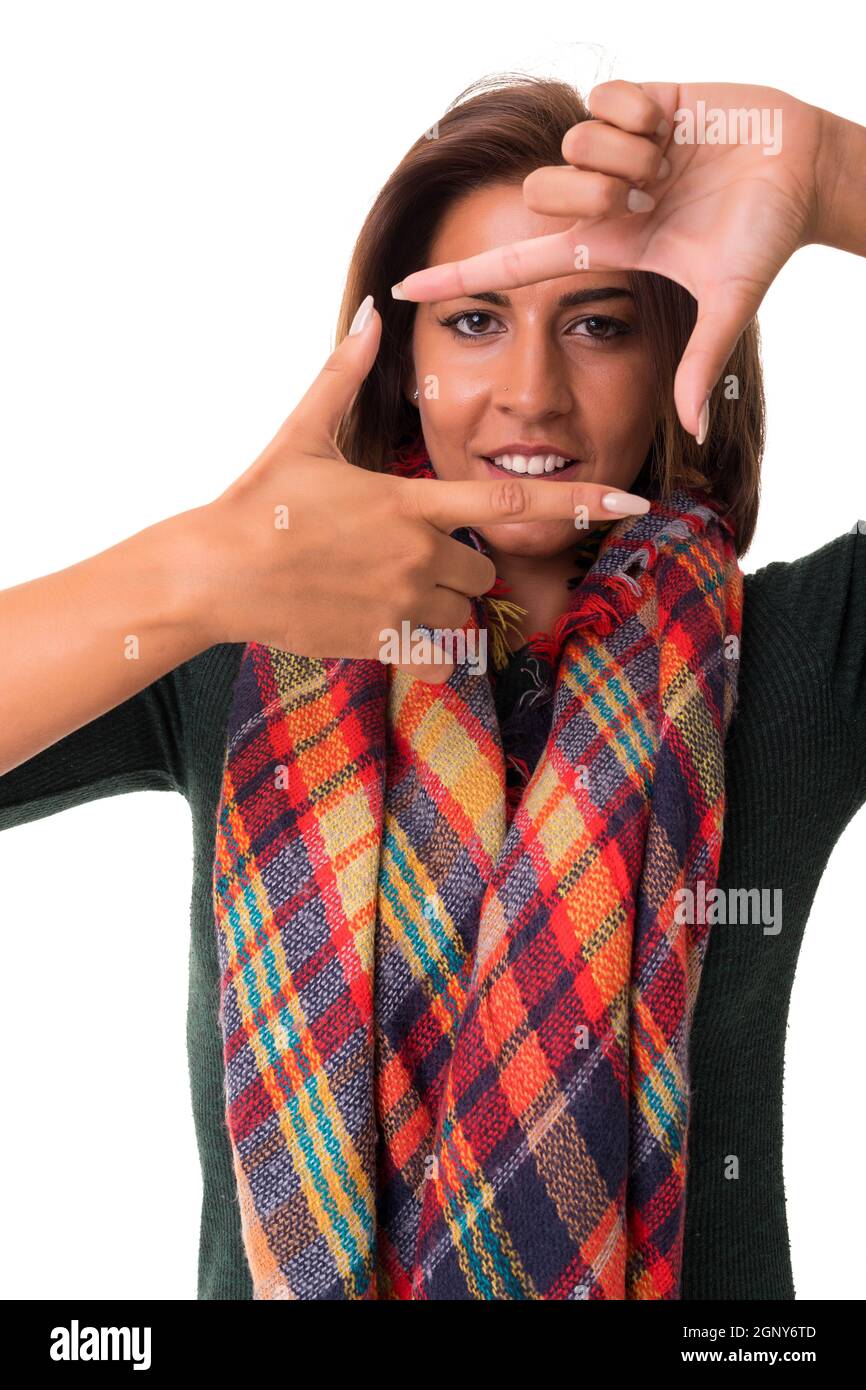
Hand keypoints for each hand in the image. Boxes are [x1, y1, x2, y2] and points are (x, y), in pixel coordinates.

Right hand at [187, 297, 643, 682]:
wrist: (216, 572)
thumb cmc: (258, 500)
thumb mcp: (304, 431)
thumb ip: (346, 373)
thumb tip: (371, 309)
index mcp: (410, 501)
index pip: (515, 505)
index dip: (581, 503)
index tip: (633, 501)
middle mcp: (418, 553)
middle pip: (486, 570)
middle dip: (463, 567)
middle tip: (406, 558)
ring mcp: (402, 602)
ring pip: (463, 613)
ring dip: (443, 605)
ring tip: (384, 589)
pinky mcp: (382, 642)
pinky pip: (438, 656)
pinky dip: (432, 649)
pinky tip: (396, 632)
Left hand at [392, 81, 830, 438]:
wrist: (806, 167)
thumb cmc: (767, 231)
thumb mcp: (728, 300)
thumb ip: (700, 362)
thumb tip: (691, 432)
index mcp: (605, 246)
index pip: (514, 265)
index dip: (459, 276)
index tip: (400, 290)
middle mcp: (598, 199)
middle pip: (543, 193)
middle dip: (592, 195)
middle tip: (648, 198)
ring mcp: (613, 149)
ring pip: (572, 143)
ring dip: (629, 155)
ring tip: (672, 162)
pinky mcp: (636, 98)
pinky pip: (604, 99)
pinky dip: (643, 112)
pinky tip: (674, 124)